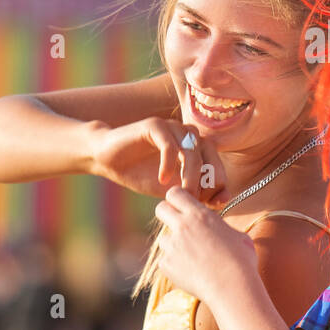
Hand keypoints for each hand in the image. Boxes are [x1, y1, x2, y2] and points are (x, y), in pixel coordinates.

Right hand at [87, 117, 226, 203]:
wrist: (108, 159)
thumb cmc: (140, 174)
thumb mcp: (171, 188)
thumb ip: (194, 192)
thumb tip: (222, 201)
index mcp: (196, 148)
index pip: (218, 164)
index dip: (219, 185)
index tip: (214, 204)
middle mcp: (188, 134)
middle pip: (211, 155)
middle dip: (208, 180)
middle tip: (197, 200)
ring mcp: (172, 127)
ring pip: (193, 150)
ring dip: (190, 175)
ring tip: (181, 193)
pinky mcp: (155, 125)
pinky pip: (170, 144)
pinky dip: (169, 164)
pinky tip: (161, 180)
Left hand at [153, 186, 258, 304]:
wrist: (231, 287)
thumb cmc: (241, 261)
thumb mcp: (237, 236)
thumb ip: (220, 228)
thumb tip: (220, 230)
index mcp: (199, 215)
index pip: (175, 193)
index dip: (178, 199)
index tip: (184, 207)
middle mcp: (182, 226)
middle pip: (160, 208)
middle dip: (167, 214)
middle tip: (179, 226)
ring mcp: (171, 246)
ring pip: (163, 239)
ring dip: (173, 245)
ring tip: (193, 257)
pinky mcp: (166, 264)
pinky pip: (165, 261)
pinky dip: (175, 265)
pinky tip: (191, 272)